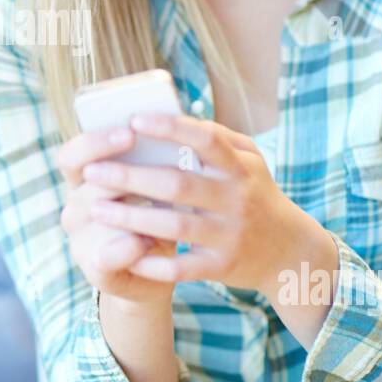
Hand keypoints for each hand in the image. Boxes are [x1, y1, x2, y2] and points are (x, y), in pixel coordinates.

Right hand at [56, 125, 176, 306]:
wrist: (163, 270)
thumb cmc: (162, 214)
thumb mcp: (157, 183)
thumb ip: (155, 160)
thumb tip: (173, 135)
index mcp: (85, 181)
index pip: (73, 155)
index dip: (96, 141)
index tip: (130, 130)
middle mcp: (77, 207)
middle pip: (85, 183)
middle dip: (118, 171)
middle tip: (151, 168)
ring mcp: (82, 240)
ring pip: (94, 217)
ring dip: (128, 210)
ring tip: (161, 205)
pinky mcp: (96, 270)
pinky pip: (106, 256)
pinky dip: (126, 248)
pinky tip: (144, 243)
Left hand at [81, 112, 300, 292]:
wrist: (288, 251)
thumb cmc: (255, 195)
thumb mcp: (249, 161)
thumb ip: (218, 138)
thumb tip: (174, 115)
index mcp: (240, 167)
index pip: (206, 139)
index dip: (171, 128)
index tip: (134, 120)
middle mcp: (236, 198)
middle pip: (178, 184)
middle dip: (131, 177)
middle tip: (93, 172)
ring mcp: (230, 234)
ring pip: (174, 226)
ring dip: (131, 217)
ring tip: (96, 208)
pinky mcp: (222, 266)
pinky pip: (181, 266)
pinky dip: (151, 261)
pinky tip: (124, 251)